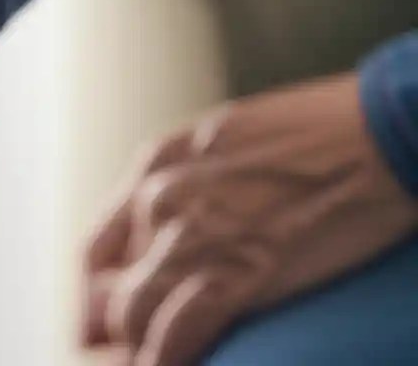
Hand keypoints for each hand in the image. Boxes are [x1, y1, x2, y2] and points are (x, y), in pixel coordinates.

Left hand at [82, 74, 417, 365]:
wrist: (379, 132)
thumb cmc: (322, 131)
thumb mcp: (228, 137)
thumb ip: (190, 180)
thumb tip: (171, 226)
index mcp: (156, 165)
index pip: (97, 249)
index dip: (95, 292)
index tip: (99, 319)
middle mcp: (159, 201)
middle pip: (111, 289)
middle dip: (118, 329)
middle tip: (129, 354)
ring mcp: (192, 239)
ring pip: (135, 317)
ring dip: (142, 348)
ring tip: (154, 362)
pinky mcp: (235, 275)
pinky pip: (175, 335)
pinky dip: (167, 359)